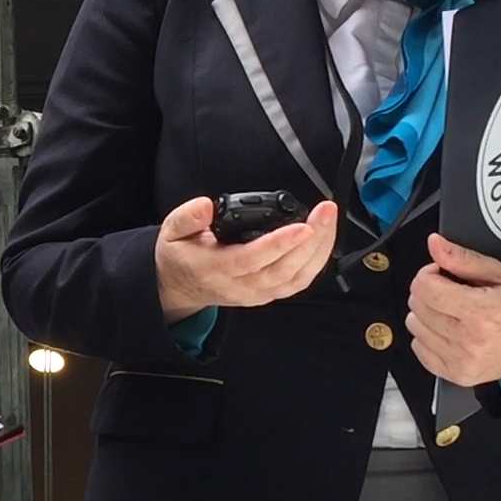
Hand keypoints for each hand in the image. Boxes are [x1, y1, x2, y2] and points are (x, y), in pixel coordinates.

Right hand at [155, 195, 338, 321]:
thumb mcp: (171, 231)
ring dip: (319, 250)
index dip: (280, 244)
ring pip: (297, 278)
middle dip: (312, 240)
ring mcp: (257, 294)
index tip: (302, 226)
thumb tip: (206, 206)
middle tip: (325, 211)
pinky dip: (317, 263)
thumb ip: (187, 217)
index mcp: (216, 269)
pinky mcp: (268, 294)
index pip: (252, 259)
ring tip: (329, 221)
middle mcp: (240, 286)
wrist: (180, 286)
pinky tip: (324, 241)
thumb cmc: (181, 256)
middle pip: (284, 269)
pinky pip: (299, 283)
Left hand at [405, 234, 500, 385]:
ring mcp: (461, 360)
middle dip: (427, 292)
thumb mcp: (500, 273)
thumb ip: (462, 258)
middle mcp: (469, 339)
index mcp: (481, 311)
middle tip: (450, 292)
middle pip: (417, 306)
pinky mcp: (456, 375)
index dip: (428, 274)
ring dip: (426, 314)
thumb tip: (434, 243)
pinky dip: (427, 336)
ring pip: (414, 326)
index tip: (441, 274)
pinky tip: (448, 330)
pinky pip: (418, 349)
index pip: (425, 288)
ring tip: (452, 311)